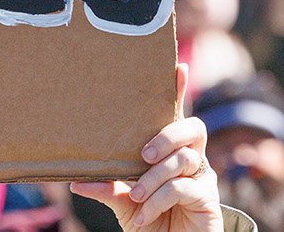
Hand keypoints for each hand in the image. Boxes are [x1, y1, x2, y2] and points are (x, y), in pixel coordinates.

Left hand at [70, 64, 221, 231]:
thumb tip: (75, 182)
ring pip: (184, 160)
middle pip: (192, 128)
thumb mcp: (123, 202)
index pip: (176, 115)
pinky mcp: (208, 199)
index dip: (179, 91)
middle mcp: (191, 159)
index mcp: (170, 152)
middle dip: (166, 136)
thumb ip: (107, 188)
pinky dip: (159, 199)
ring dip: (155, 177)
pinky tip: (145, 212)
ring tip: (136, 194)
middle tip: (142, 156)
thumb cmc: (148, 219)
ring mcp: (202, 177)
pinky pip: (184, 188)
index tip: (178, 66)